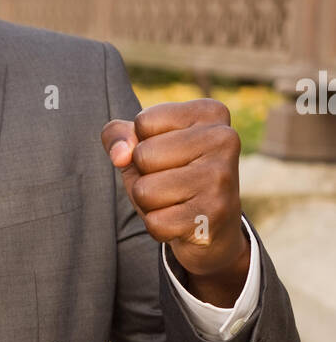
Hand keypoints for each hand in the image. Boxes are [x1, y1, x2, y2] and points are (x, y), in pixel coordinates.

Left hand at [101, 99, 250, 304]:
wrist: (212, 229)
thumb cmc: (172, 177)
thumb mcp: (142, 146)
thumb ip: (119, 135)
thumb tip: (119, 155)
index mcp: (210, 112)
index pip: (143, 122)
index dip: (142, 145)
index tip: (170, 155)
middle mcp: (223, 139)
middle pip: (143, 155)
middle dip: (144, 176)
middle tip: (172, 183)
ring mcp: (221, 177)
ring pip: (145, 191)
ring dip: (150, 204)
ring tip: (176, 202)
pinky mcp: (214, 215)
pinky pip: (155, 223)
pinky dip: (159, 228)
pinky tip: (183, 223)